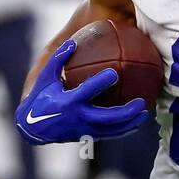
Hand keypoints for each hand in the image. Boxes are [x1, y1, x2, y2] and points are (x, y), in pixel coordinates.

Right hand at [15, 39, 147, 144]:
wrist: (34, 127)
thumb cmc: (42, 97)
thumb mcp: (46, 77)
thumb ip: (58, 59)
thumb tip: (74, 41)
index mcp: (68, 102)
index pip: (87, 91)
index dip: (100, 82)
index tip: (114, 73)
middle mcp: (78, 118)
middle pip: (107, 118)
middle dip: (125, 112)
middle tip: (140, 102)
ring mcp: (84, 130)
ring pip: (112, 130)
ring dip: (129, 123)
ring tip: (144, 114)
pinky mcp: (87, 137)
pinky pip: (109, 135)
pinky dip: (123, 130)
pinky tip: (135, 123)